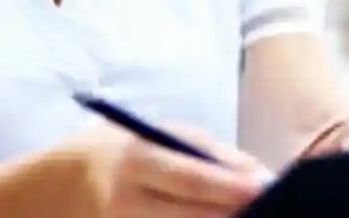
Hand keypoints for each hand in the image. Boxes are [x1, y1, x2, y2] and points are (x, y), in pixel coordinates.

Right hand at [59, 122, 267, 217]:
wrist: (76, 180)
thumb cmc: (140, 151)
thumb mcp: (170, 138)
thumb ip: (216, 157)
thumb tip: (263, 179)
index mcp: (139, 161)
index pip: (190, 179)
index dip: (231, 188)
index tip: (267, 189)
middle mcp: (127, 201)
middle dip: (233, 215)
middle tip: (272, 210)